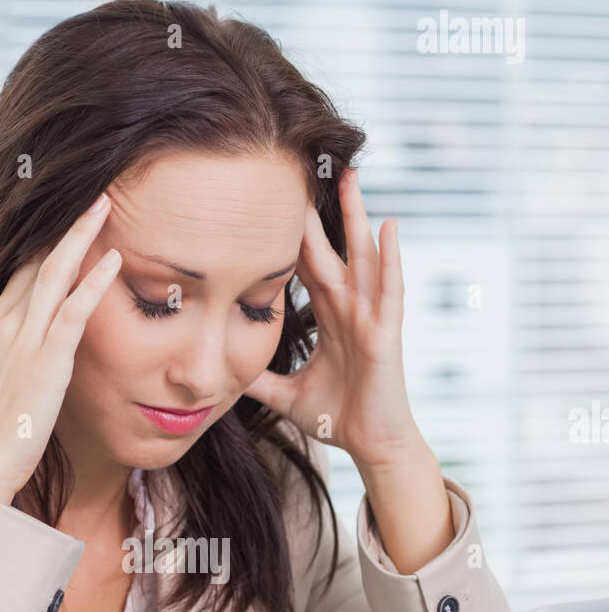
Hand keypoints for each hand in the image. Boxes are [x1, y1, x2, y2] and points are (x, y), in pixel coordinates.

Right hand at [0, 193, 120, 504]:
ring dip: (82, 235)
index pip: (20, 274)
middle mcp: (2, 323)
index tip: (65, 223)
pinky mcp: (46, 360)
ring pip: (54, 272)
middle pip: (36, 260)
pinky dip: (95, 280)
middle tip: (90, 196)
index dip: (44, 246)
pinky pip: (75, 309)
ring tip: (104, 204)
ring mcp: (23, 339)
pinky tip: (115, 258)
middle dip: (63, 227)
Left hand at [245, 168, 423, 471]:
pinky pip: (389, 288)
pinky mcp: (385, 332)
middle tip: (305, 167)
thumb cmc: (337, 417)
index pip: (304, 267)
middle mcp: (348, 308)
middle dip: (318, 211)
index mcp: (327, 317)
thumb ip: (258, 380)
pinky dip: (390, 258)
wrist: (370, 445)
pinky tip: (389, 226)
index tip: (270, 202)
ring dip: (356, 216)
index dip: (289, 236)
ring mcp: (369, 316)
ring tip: (351, 177)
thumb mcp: (284, 394)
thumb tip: (221, 373)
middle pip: (329, 249)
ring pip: (361, 256)